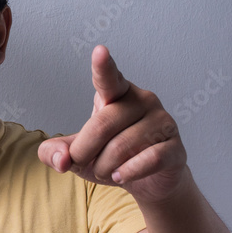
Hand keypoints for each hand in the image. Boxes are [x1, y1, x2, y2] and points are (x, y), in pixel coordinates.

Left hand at [37, 45, 188, 203]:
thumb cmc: (108, 157)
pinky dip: (127, 173)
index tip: (100, 51)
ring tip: (104, 171)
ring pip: (122, 146)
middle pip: (102, 124)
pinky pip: (149, 160)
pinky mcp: (176, 148)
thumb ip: (55, 152)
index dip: (103, 66)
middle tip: (82, 162)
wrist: (147, 182)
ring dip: (104, 167)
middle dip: (84, 151)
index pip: (108, 78)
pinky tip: (120, 176)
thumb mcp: (76, 154)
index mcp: (117, 93)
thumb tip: (60, 160)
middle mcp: (142, 100)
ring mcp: (162, 122)